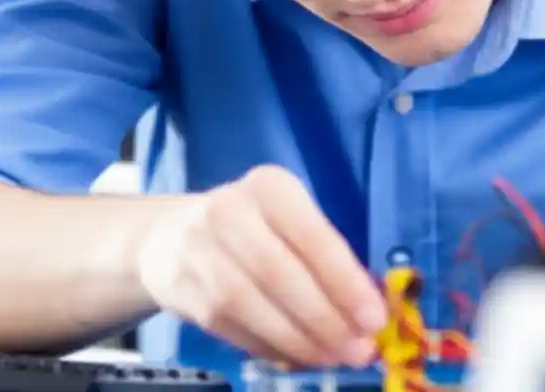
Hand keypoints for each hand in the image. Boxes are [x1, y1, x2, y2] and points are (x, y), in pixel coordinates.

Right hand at [136, 165, 385, 366]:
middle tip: (358, 349)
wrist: (169, 234)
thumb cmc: (252, 227)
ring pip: (251, 304)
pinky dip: (269, 346)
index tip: (374, 318)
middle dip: (324, 318)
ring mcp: (198, 250)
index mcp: (268, 187)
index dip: (345, 281)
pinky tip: (297, 355)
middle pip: (279, 272)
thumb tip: (368, 309)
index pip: (312, 235)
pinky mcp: (181, 289)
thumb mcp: (289, 220)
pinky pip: (231, 326)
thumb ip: (326, 256)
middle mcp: (228, 211)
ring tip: (331, 358)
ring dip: (297, 339)